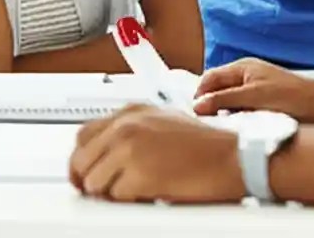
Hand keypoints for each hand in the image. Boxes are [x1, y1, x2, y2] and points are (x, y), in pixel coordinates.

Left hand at [69, 104, 243, 203]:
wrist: (233, 157)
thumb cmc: (209, 145)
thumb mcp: (164, 123)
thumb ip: (134, 131)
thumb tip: (109, 154)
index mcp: (131, 111)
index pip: (84, 135)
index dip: (82, 159)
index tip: (84, 173)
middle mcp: (127, 125)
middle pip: (80, 159)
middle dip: (86, 180)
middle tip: (100, 192)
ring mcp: (131, 148)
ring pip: (92, 182)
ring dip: (108, 193)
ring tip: (131, 193)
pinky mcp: (139, 173)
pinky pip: (115, 197)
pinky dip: (128, 202)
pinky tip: (146, 195)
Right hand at [193, 58, 313, 120]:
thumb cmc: (290, 96)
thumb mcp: (253, 97)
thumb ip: (224, 100)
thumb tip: (198, 105)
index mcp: (241, 67)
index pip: (210, 78)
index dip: (199, 94)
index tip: (194, 113)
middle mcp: (246, 75)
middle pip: (217, 89)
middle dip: (210, 104)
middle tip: (205, 123)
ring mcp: (254, 88)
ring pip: (228, 101)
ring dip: (224, 113)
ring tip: (223, 126)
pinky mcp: (261, 102)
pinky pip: (240, 109)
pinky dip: (236, 117)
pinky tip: (239, 127)